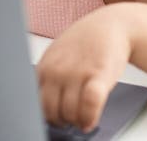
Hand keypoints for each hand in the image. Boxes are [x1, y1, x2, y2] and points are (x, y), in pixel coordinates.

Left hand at [36, 4, 133, 131]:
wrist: (110, 25)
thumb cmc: (84, 43)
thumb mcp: (57, 57)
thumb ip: (49, 79)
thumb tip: (43, 108)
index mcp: (44, 67)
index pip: (36, 103)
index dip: (46, 116)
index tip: (53, 119)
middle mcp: (57, 70)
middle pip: (52, 112)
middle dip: (61, 121)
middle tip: (69, 120)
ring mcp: (77, 72)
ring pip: (71, 113)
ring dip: (77, 121)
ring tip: (82, 118)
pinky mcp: (99, 75)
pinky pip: (90, 104)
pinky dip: (89, 118)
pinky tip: (90, 121)